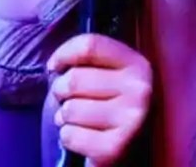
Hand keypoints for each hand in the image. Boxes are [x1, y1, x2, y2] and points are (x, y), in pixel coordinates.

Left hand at [48, 34, 152, 165]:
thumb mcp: (109, 73)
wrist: (131, 149)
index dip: (64, 54)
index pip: (90, 45)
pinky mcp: (115, 148)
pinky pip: (70, 136)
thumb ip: (90, 59)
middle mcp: (140, 90)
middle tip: (69, 99)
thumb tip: (55, 65)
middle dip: (61, 90)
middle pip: (75, 79)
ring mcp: (131, 120)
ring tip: (78, 119)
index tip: (54, 66)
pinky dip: (68, 137)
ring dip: (65, 116)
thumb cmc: (110, 104)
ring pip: (70, 109)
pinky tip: (82, 136)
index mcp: (138, 64)